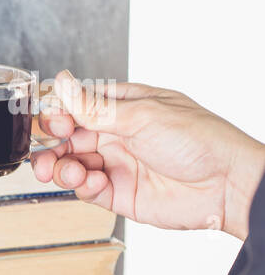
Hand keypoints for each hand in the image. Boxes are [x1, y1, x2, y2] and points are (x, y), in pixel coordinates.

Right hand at [32, 71, 264, 239]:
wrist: (227, 185)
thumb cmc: (200, 141)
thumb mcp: (142, 116)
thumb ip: (94, 106)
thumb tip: (62, 81)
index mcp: (125, 107)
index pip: (77, 106)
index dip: (58, 114)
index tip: (54, 123)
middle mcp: (118, 134)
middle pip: (67, 137)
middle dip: (52, 145)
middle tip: (48, 155)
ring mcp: (117, 164)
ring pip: (71, 164)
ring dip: (61, 169)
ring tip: (69, 173)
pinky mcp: (118, 192)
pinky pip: (86, 189)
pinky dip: (82, 187)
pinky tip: (94, 183)